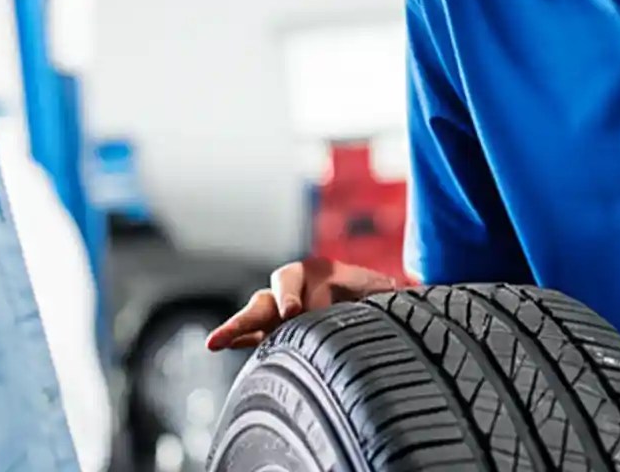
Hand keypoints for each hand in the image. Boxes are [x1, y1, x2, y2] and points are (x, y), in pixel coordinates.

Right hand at [205, 257, 406, 350]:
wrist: (368, 305)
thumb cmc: (374, 294)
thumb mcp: (380, 290)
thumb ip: (384, 291)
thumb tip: (405, 290)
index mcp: (314, 272)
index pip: (293, 280)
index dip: (291, 294)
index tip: (293, 313)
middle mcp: (292, 290)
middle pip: (267, 298)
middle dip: (253, 316)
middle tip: (242, 333)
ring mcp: (279, 312)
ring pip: (254, 317)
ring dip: (236, 329)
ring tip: (214, 342)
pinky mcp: (275, 332)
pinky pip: (253, 336)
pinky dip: (240, 340)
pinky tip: (221, 346)